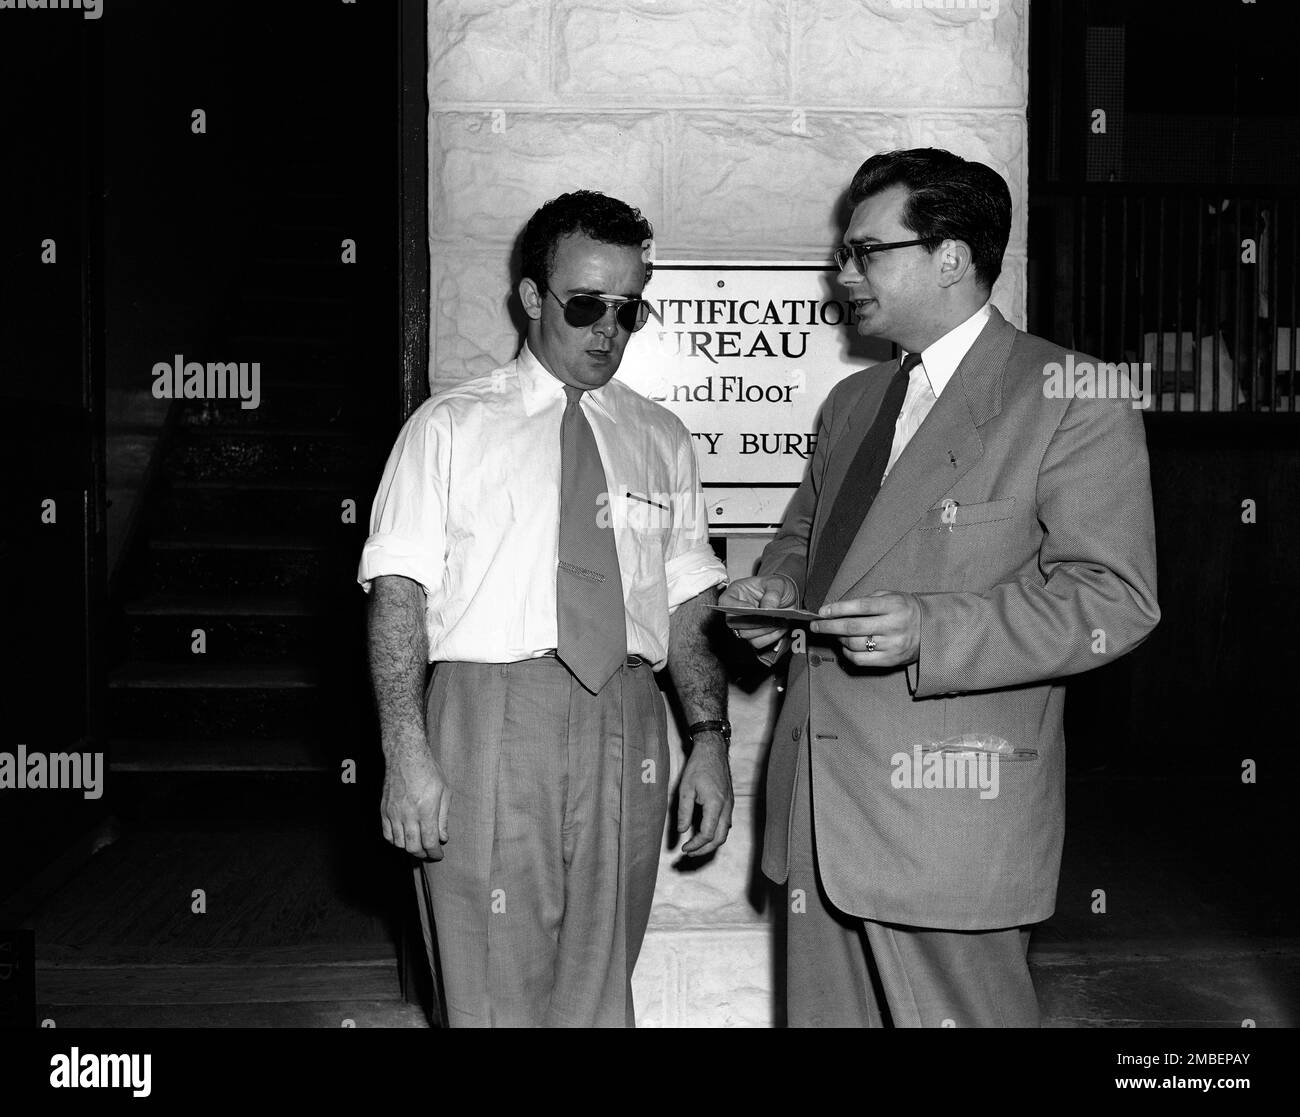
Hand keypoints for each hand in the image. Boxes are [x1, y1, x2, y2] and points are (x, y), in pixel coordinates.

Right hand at [380, 730, 450, 860]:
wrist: (406, 756)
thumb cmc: (428, 771)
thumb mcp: (444, 792)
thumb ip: (443, 817)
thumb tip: (442, 838)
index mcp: (425, 810)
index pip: (429, 842)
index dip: (435, 853)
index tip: (439, 855)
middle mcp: (408, 814)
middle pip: (413, 847)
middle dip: (423, 854)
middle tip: (429, 853)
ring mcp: (393, 813)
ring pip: (399, 843)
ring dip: (409, 848)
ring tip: (418, 845)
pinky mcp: (384, 810)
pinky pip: (387, 834)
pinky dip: (395, 841)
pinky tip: (403, 838)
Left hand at [676, 734, 733, 855]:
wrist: (712, 751)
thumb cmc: (698, 767)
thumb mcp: (685, 789)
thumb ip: (684, 812)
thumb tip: (681, 830)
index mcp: (715, 805)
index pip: (707, 834)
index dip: (695, 845)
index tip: (684, 848)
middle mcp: (726, 808)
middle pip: (720, 838)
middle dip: (705, 849)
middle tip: (690, 852)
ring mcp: (730, 805)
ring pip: (725, 832)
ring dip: (711, 842)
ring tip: (696, 846)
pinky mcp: (729, 802)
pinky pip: (726, 823)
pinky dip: (716, 833)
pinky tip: (706, 832)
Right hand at [718, 574, 797, 650]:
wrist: (787, 597)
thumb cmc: (777, 586)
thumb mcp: (778, 583)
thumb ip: (773, 594)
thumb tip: (767, 608)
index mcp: (736, 592)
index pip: (725, 602)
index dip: (736, 607)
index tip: (752, 608)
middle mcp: (737, 610)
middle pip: (734, 622)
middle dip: (754, 621)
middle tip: (771, 617)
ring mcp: (744, 624)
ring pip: (745, 634)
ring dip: (763, 630)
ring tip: (779, 621)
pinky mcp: (753, 635)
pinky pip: (758, 642)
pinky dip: (770, 637)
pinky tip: (780, 627)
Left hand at [811, 591, 920, 667]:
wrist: (931, 630)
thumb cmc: (904, 609)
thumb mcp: (890, 597)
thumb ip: (866, 600)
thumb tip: (836, 609)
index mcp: (893, 606)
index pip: (860, 606)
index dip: (838, 609)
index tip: (821, 611)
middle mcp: (893, 625)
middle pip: (853, 627)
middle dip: (829, 626)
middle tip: (815, 625)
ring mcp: (892, 645)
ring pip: (854, 644)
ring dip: (838, 639)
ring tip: (833, 634)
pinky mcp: (890, 660)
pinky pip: (861, 659)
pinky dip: (847, 653)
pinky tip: (845, 646)